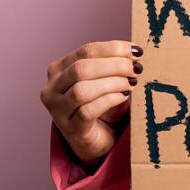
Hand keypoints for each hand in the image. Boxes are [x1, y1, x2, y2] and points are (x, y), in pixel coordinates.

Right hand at [40, 40, 141, 164]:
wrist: (96, 141)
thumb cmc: (102, 106)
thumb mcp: (103, 80)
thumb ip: (111, 64)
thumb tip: (135, 52)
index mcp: (59, 69)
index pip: (86, 51)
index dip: (113, 49)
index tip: (137, 51)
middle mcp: (52, 88)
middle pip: (81, 68)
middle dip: (114, 65)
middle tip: (136, 68)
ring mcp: (58, 110)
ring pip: (82, 90)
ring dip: (112, 83)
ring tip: (132, 83)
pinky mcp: (70, 128)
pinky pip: (87, 111)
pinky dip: (109, 100)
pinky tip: (124, 97)